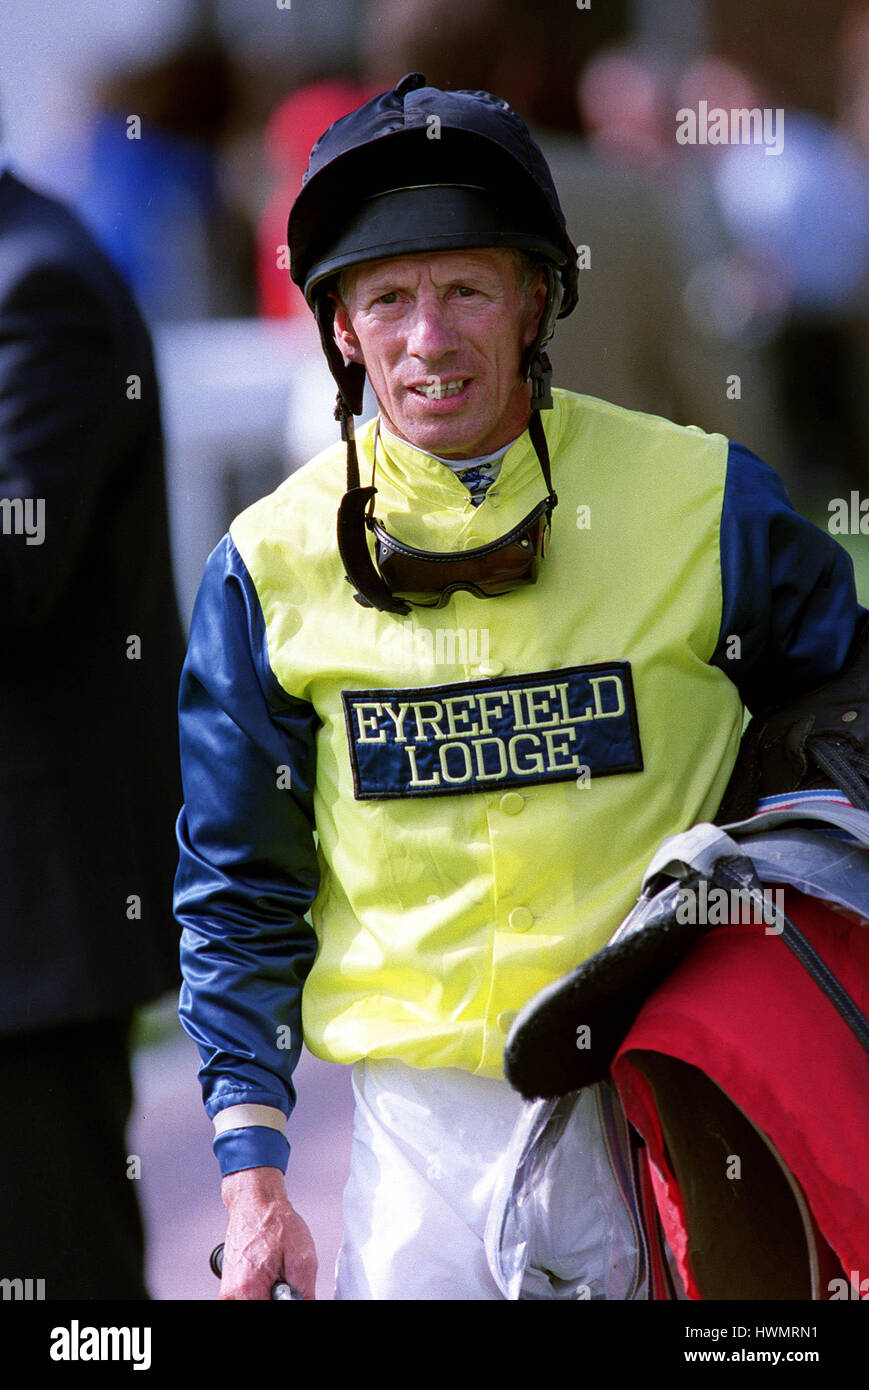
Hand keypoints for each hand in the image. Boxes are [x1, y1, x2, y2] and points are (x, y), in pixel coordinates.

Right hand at [219, 1166, 317, 1299]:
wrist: (257, 1203)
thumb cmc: (275, 1222)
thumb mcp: (303, 1260)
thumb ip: (304, 1294)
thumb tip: (305, 1304)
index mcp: (249, 1289)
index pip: (273, 1311)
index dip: (288, 1301)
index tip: (292, 1292)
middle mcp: (232, 1294)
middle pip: (263, 1306)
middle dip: (279, 1298)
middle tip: (284, 1280)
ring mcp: (228, 1291)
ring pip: (257, 1301)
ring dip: (271, 1294)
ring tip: (276, 1273)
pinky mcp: (229, 1287)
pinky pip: (250, 1297)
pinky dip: (263, 1290)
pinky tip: (269, 1273)